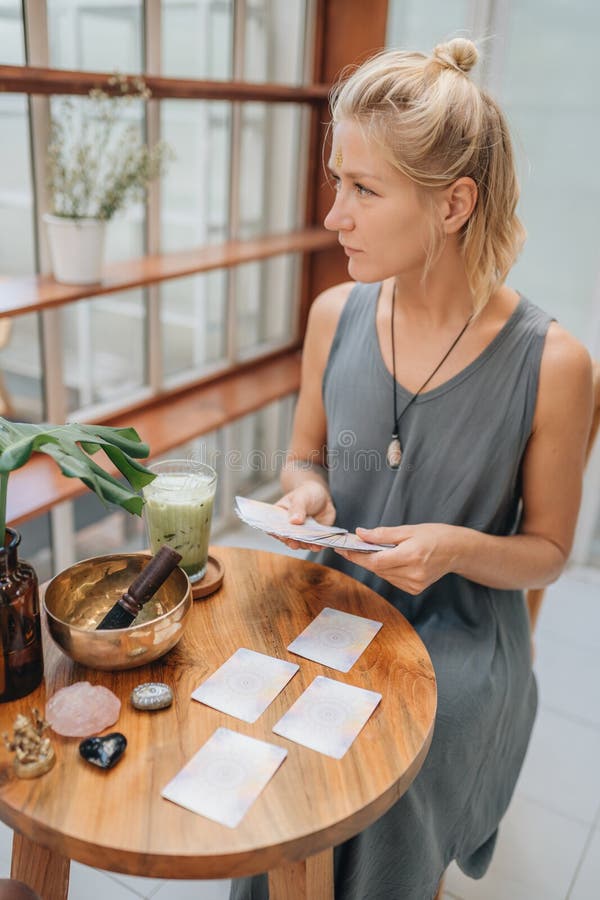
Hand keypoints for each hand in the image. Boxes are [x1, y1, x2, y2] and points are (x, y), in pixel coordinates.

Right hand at [272, 482, 336, 550]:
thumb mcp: (301, 497)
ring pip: (301, 544)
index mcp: (279, 517)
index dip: (277, 532)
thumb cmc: (306, 494)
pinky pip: (314, 544)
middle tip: (295, 543)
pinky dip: (317, 546)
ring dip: (306, 546)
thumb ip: (297, 508)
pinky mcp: (312, 537)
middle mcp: (289, 529)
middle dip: (292, 542)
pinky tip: (320, 545)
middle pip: (287, 538)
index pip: (274, 527)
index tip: (282, 535)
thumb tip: (294, 520)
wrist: (321, 496)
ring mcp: (301, 534)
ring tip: (313, 545)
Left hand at [335, 523, 457, 594]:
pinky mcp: (415, 589)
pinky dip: (386, 569)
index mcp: (411, 556)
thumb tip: (360, 534)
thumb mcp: (409, 529)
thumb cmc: (435, 535)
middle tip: (352, 545)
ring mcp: (414, 584)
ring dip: (375, 563)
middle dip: (363, 557)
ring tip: (373, 550)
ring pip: (383, 575)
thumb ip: (383, 534)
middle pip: (377, 569)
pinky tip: (392, 560)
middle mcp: (413, 574)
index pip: (375, 561)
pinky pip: (392, 579)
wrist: (457, 551)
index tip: (343, 548)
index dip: (356, 556)